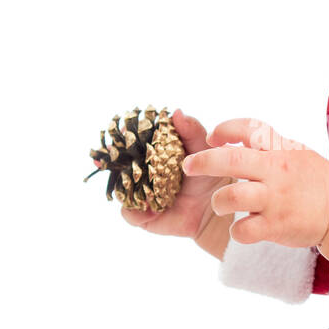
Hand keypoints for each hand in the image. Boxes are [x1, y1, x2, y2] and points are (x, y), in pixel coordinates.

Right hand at [115, 108, 231, 241]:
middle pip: (120, 164)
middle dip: (113, 160)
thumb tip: (176, 112)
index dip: (125, 135)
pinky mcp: (143, 215)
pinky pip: (130, 214)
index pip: (133, 141)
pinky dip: (136, 212)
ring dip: (122, 188)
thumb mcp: (202, 148)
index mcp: (153, 152)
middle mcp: (143, 171)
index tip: (123, 130)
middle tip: (111, 155)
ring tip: (134, 187)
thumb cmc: (209, 173)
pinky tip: (149, 210)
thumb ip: (191, 130)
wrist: (216, 206)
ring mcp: (140, 193)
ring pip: (120, 189)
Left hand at [181, 116, 328, 248]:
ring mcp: (276, 200)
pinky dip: (236, 231)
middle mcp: (276, 172)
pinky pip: (244, 230)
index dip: (224, 129)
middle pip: (231, 160)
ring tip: (220, 204)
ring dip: (218, 201)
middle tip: (188, 166)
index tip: (212, 137)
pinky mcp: (277, 226)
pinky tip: (240, 229)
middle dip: (202, 162)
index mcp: (279, 150)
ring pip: (232, 197)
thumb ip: (263, 143)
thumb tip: (224, 136)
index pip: (248, 128)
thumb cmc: (313, 178)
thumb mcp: (293, 151)